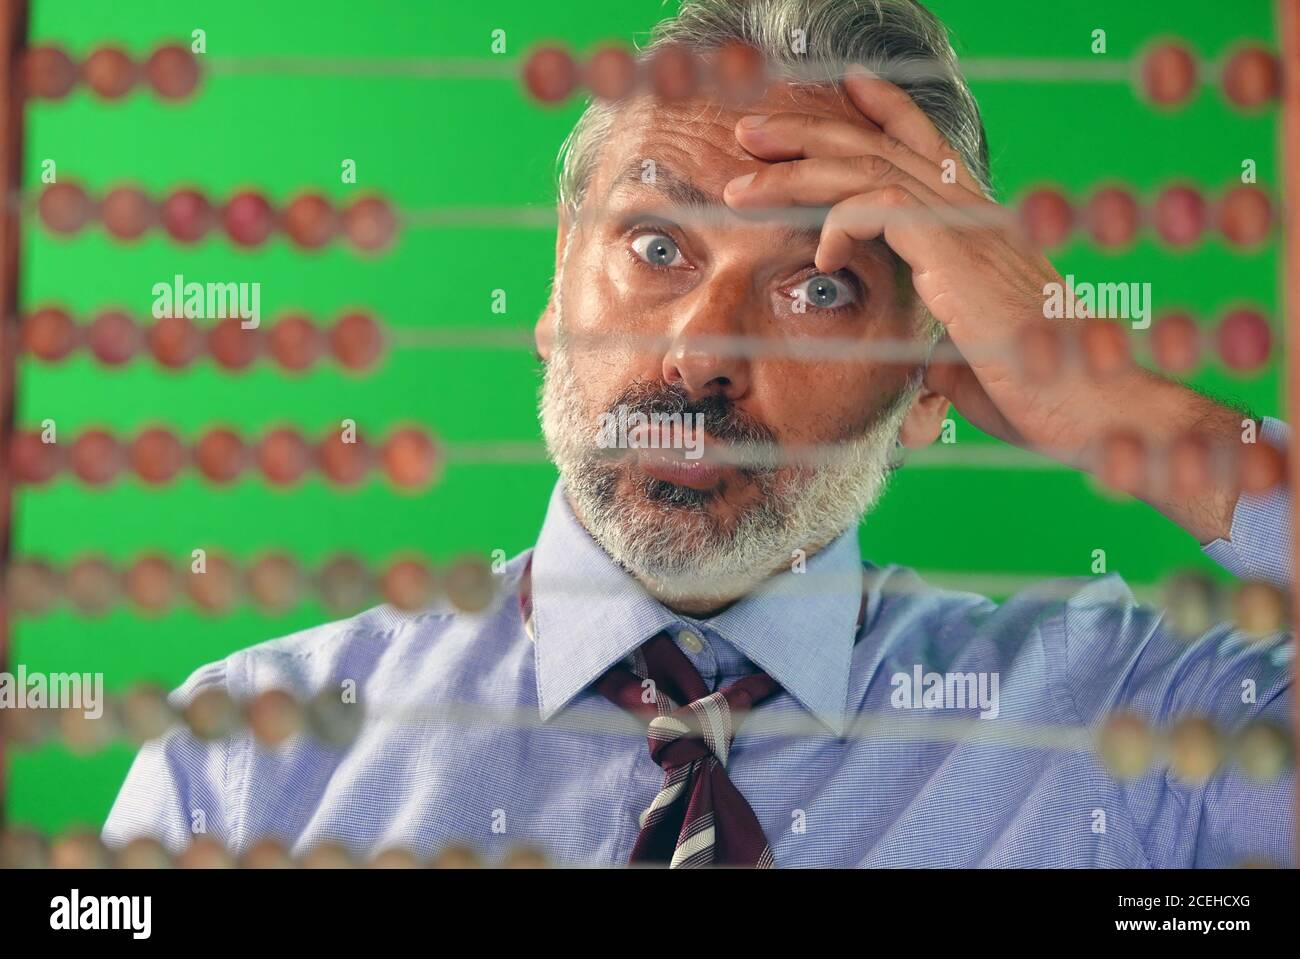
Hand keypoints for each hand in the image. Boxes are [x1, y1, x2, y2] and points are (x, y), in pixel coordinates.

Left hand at [721, 64, 1240, 541]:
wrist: (1087, 408)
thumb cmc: (1032, 387)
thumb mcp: (964, 352)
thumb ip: (932, 332)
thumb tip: (911, 348)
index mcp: (977, 224)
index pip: (925, 145)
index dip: (884, 109)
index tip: (841, 89)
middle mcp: (974, 214)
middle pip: (880, 147)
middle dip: (809, 134)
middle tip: (750, 133)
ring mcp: (968, 231)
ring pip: (870, 171)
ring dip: (797, 174)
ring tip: (741, 183)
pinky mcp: (958, 258)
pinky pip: (884, 211)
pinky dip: (843, 222)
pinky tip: (824, 252)